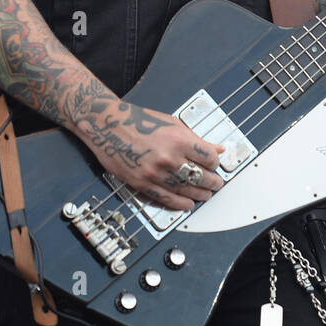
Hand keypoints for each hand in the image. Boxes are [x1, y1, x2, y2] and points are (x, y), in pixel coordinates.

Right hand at [80, 100, 224, 211]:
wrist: (109, 126)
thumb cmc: (139, 121)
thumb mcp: (173, 123)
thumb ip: (196, 139)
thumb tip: (216, 149)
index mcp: (179, 140)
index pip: (209, 158)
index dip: (215, 163)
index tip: (215, 165)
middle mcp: (169, 158)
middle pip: (200, 177)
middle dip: (212, 182)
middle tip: (216, 184)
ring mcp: (155, 173)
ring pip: (186, 190)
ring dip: (199, 195)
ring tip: (205, 195)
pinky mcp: (142, 183)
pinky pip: (166, 199)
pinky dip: (180, 204)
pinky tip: (188, 204)